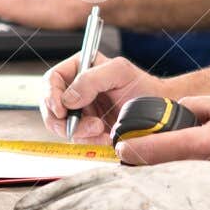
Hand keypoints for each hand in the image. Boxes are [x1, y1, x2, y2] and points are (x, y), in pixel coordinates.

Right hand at [40, 54, 160, 142]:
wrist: (158, 111)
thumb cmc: (142, 86)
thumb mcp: (120, 72)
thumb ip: (92, 79)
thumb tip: (68, 99)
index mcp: (80, 68)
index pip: (52, 79)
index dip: (51, 95)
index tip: (61, 110)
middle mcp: (76, 89)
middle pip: (51, 106)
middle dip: (63, 120)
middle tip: (85, 126)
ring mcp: (80, 111)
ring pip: (61, 126)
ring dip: (79, 132)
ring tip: (101, 130)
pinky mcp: (87, 129)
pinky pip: (76, 139)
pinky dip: (88, 141)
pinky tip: (105, 137)